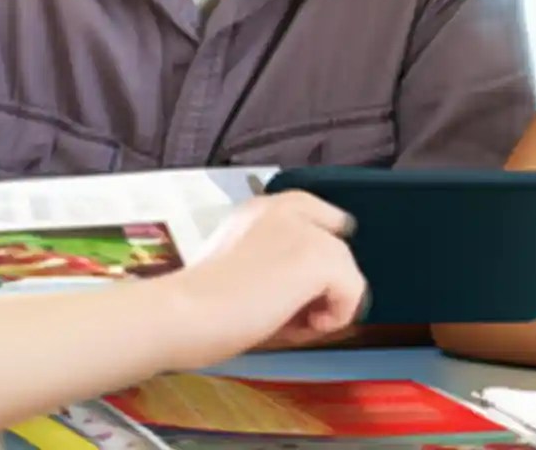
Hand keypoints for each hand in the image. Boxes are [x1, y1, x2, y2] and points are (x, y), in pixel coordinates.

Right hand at [171, 191, 367, 364]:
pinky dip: (334, 317)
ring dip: (324, 305)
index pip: (319, 212)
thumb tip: (312, 287)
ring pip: (347, 272)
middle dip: (320, 287)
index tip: (310, 278)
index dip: (321, 246)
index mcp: (261, 209)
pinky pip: (353, 292)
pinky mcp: (319, 257)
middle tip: (286, 314)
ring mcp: (305, 231)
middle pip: (337, 249)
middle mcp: (285, 209)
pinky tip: (298, 325)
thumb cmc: (197, 305)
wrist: (182, 314)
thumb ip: (274, 258)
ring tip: (284, 322)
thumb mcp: (239, 264)